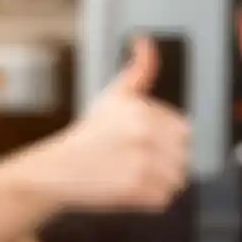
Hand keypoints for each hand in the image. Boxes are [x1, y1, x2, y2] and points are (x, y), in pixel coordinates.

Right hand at [21, 36, 190, 211]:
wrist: (57, 169)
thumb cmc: (89, 134)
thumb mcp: (114, 96)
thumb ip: (139, 71)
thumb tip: (146, 41)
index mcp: (143, 112)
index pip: (184, 131)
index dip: (165, 141)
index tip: (141, 144)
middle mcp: (144, 135)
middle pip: (184, 157)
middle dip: (165, 163)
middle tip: (135, 162)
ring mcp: (141, 164)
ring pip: (177, 180)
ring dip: (159, 183)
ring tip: (132, 176)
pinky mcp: (136, 191)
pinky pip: (164, 200)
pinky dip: (150, 201)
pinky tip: (128, 190)